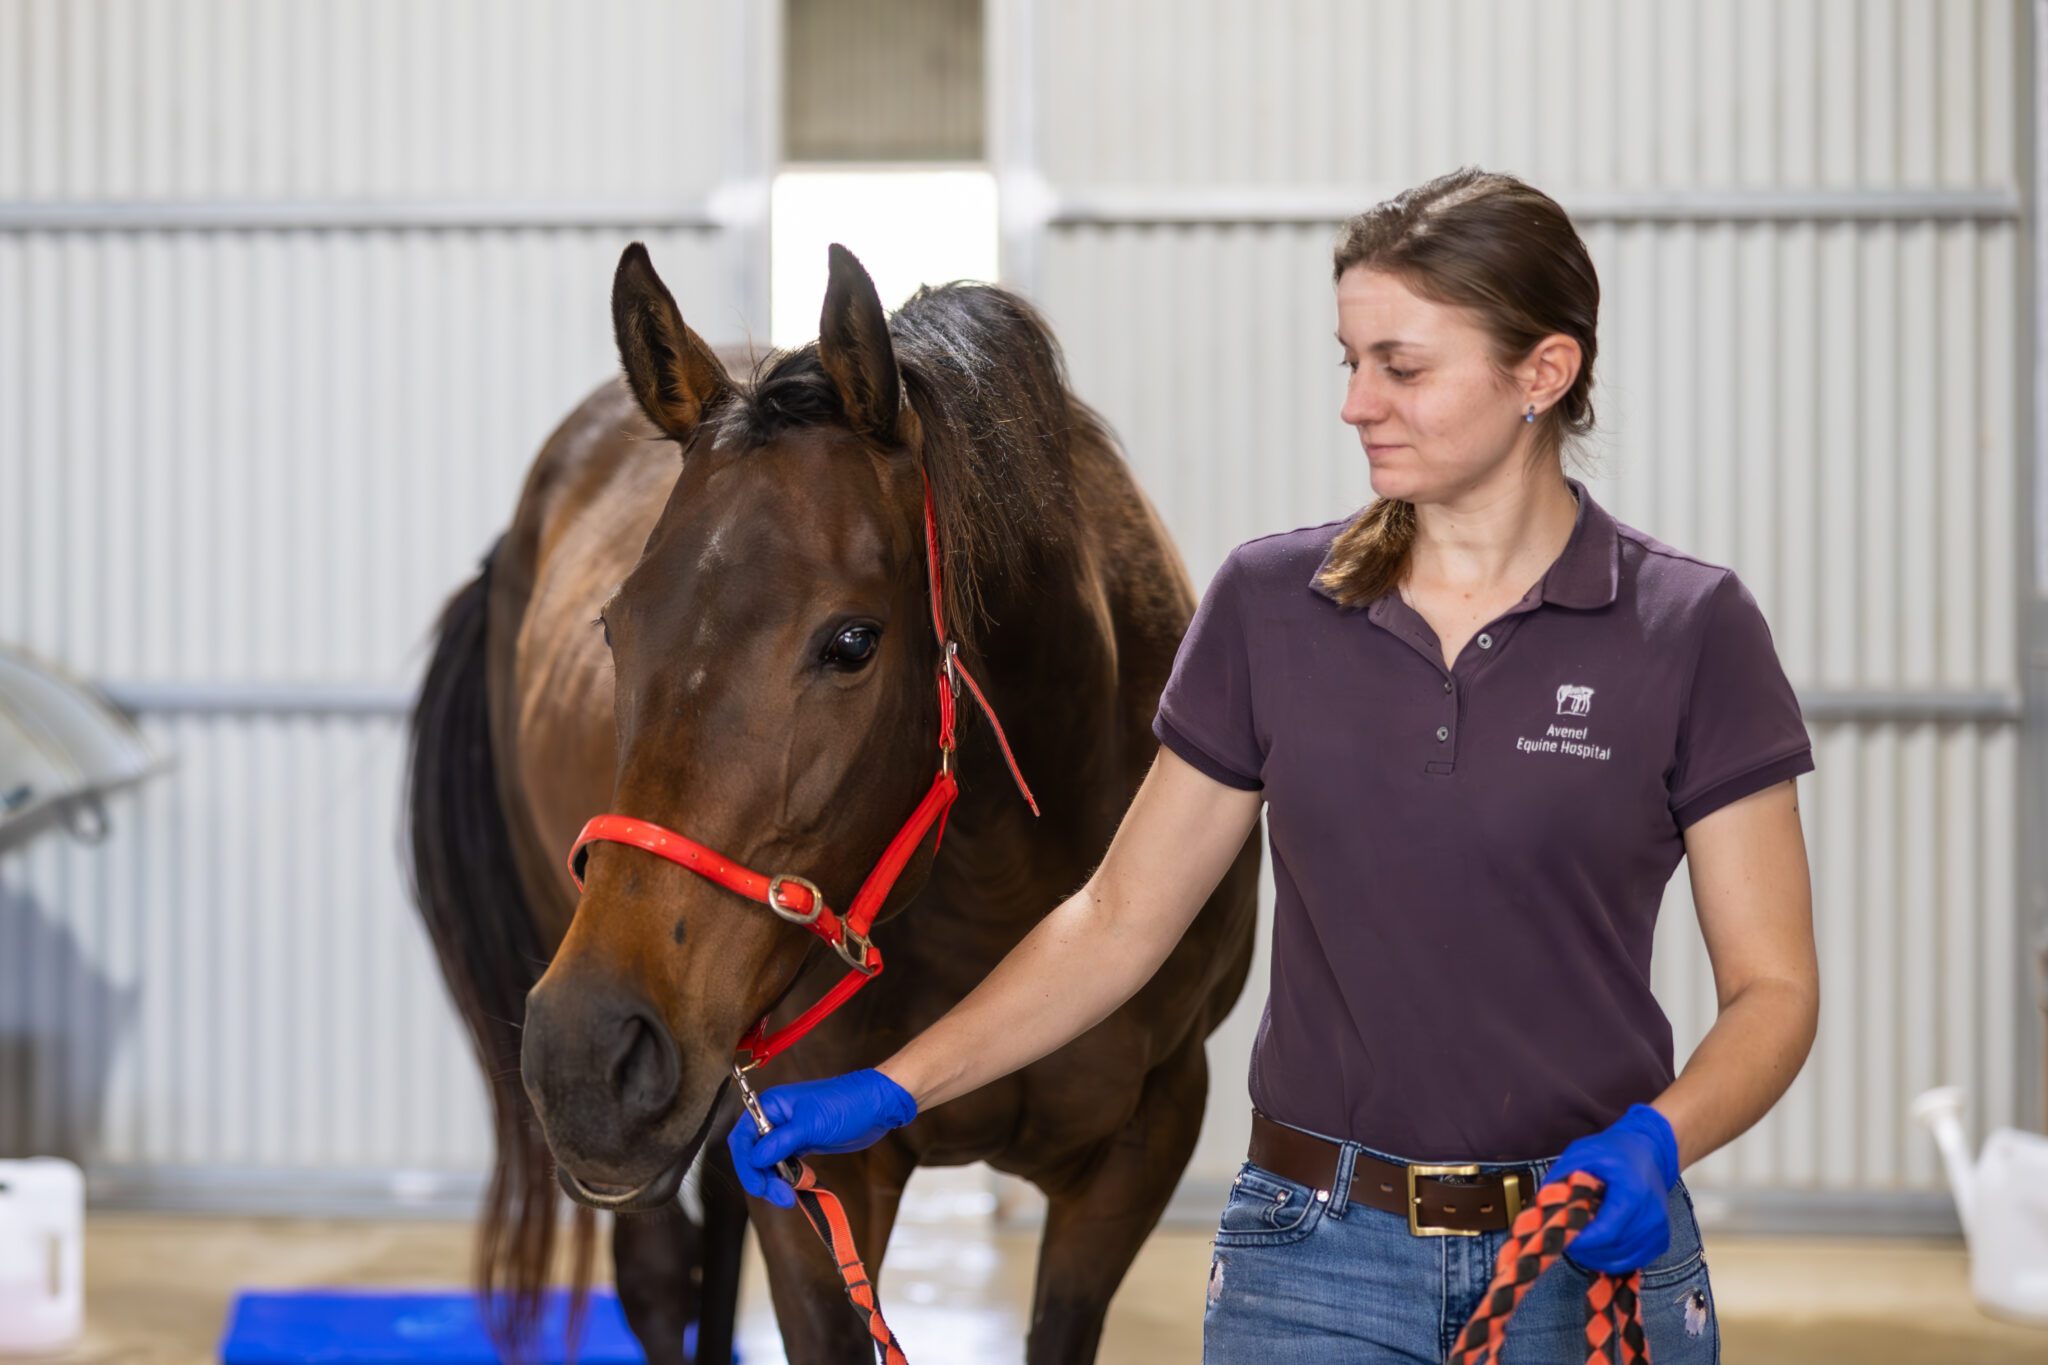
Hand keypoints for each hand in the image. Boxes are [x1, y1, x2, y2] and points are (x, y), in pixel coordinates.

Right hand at [727, 1069, 917, 1207]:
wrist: (877, 1106)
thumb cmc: (846, 1104)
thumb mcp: (811, 1123)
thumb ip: (781, 1142)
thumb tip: (755, 1159)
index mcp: (770, 1106)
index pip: (742, 1139)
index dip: (745, 1165)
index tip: (758, 1185)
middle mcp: (775, 1119)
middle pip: (753, 1156)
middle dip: (763, 1178)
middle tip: (782, 1196)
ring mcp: (788, 1134)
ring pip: (769, 1165)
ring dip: (777, 1183)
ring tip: (793, 1195)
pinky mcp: (802, 1145)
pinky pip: (786, 1167)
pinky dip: (790, 1179)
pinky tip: (803, 1185)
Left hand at [1541, 1103, 1679, 1273]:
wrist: (1649, 1152)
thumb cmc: (1614, 1151)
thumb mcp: (1582, 1153)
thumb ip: (1561, 1179)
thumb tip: (1541, 1208)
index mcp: (1634, 1193)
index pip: (1605, 1233)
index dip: (1579, 1241)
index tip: (1559, 1236)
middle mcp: (1652, 1217)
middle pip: (1611, 1251)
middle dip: (1582, 1248)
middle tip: (1565, 1235)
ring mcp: (1659, 1232)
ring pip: (1619, 1262)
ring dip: (1594, 1256)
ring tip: (1581, 1235)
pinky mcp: (1660, 1242)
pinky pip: (1630, 1262)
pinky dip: (1609, 1258)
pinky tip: (1598, 1240)